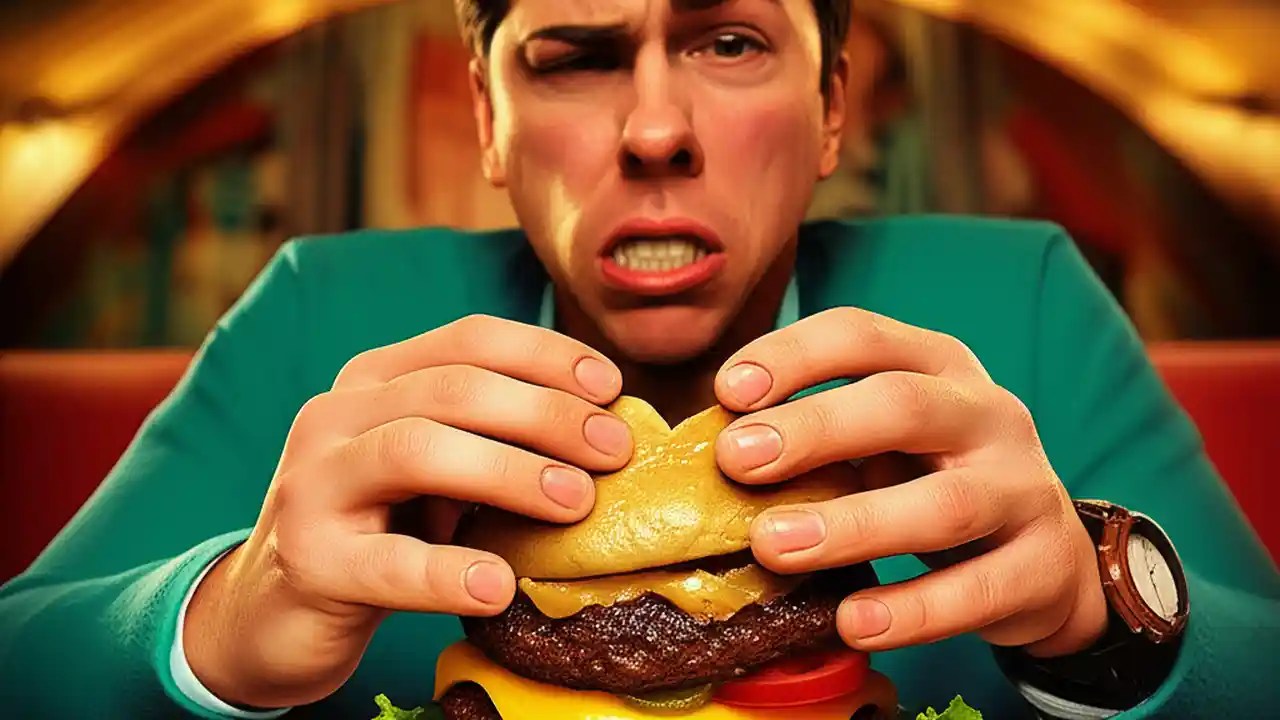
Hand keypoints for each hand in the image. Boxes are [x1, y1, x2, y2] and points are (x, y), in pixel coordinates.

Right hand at [185, 315, 632, 707]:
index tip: (612, 388)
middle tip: (614, 450)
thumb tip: (605, 432)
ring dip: (510, 471)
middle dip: (546, 413)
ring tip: (577, 502)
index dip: (547, 355)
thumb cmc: (378, 530)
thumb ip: (492, 440)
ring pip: (417, 450)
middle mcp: (337, 415)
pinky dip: (450, 571)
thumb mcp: (432, 471)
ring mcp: (314, 484)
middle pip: (454, 388)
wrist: (274, 612)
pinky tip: (500, 586)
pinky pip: (387, 560)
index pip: (469, 340)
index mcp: (374, 380)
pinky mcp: (308, 561)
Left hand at [713, 308, 1107, 657]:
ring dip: (852, 526)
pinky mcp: (1042, 565)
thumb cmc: (932, 480)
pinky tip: (852, 622)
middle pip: (904, 406)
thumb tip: (715, 453)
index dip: (794, 355)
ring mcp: (1025, 488)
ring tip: (774, 548)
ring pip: (945, 503)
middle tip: (737, 461)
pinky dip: (912, 610)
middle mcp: (988, 415)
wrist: (1046, 556)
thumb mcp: (881, 442)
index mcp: (938, 367)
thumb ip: (816, 438)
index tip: (727, 390)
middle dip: (815, 429)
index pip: (864, 336)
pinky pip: (979, 590)